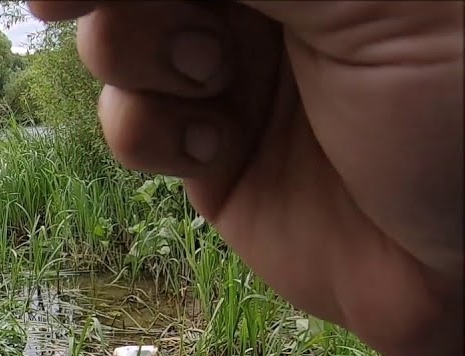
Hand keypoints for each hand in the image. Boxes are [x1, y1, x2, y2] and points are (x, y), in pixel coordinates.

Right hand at [27, 1, 463, 355]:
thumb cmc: (457, 109)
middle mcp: (263, 5)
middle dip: (119, 4)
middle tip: (112, 20)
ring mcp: (228, 73)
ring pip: (115, 45)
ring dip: (139, 60)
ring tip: (210, 79)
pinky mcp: (206, 153)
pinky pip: (129, 126)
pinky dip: (153, 135)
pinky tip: (220, 147)